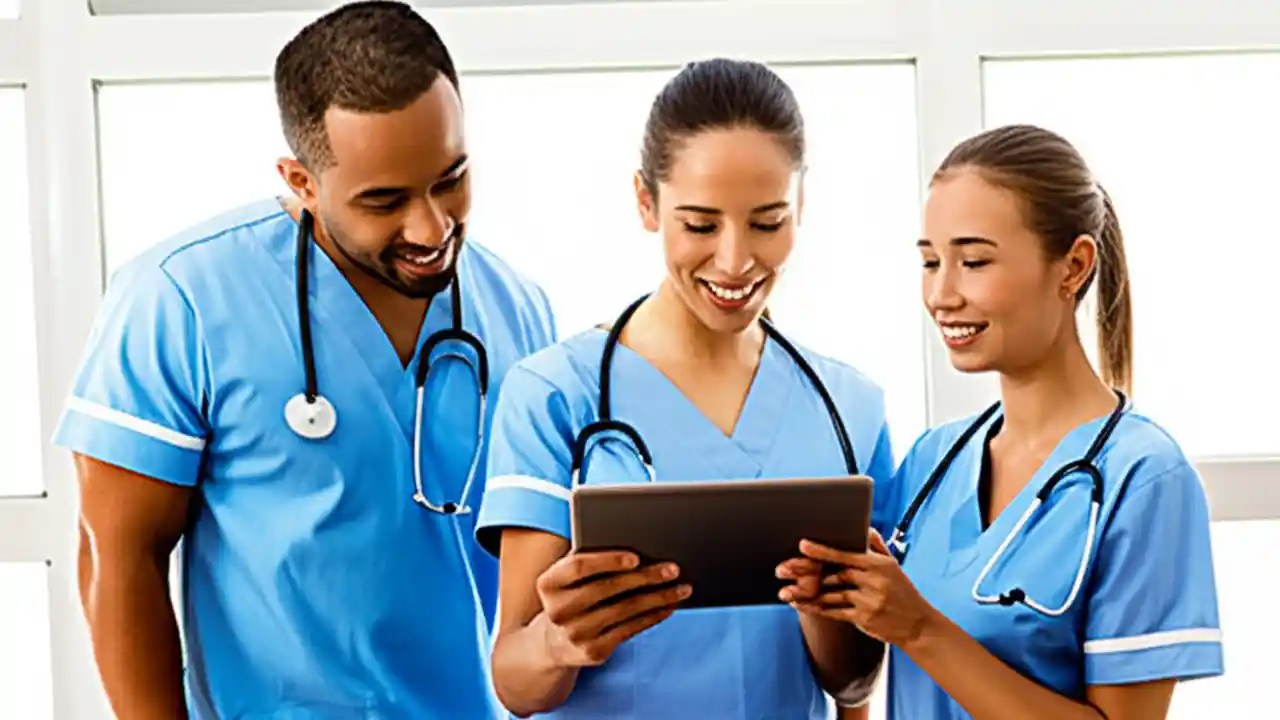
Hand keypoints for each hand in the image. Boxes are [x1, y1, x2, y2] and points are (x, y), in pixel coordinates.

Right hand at [535, 551, 690, 667]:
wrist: (554, 642)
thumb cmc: (572, 594)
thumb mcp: (569, 577)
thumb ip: (592, 559)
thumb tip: (642, 545)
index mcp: (548, 583)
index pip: (578, 567)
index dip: (607, 561)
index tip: (635, 556)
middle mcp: (557, 611)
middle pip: (607, 589)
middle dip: (644, 577)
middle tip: (673, 568)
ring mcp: (575, 634)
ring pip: (624, 610)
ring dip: (658, 597)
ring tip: (682, 587)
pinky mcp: (594, 652)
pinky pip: (630, 630)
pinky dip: (652, 616)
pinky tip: (668, 606)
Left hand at [787, 529, 938, 647]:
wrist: (918, 624)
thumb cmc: (903, 592)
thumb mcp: (893, 566)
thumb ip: (876, 546)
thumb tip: (864, 527)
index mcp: (879, 565)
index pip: (847, 554)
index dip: (824, 551)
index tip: (803, 545)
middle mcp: (874, 582)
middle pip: (835, 575)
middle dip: (809, 572)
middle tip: (784, 569)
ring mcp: (869, 602)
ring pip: (831, 595)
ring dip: (807, 593)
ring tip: (786, 590)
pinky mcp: (864, 619)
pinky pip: (834, 612)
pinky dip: (815, 608)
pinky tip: (800, 604)